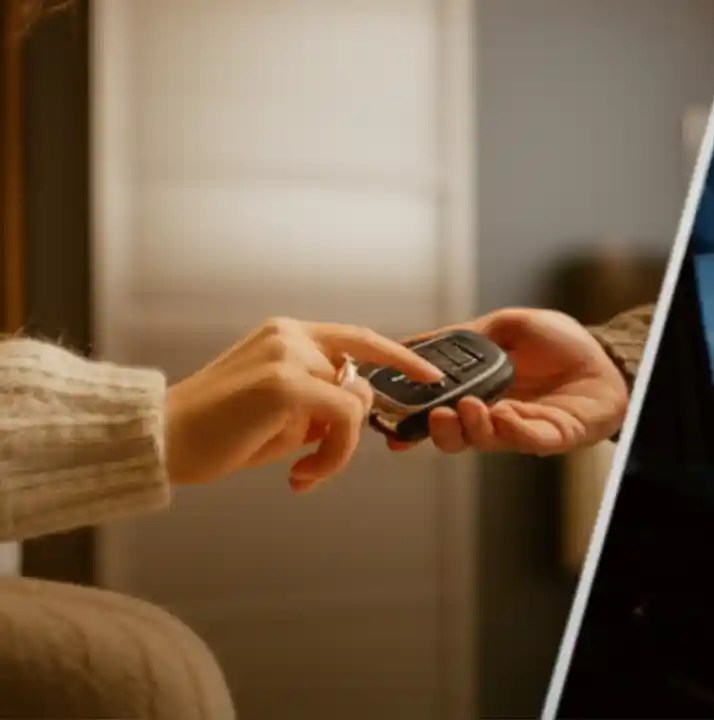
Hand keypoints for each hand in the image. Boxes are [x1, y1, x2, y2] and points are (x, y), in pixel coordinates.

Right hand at [164, 317, 442, 491]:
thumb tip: (361, 408)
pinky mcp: (285, 382)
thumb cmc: (218, 433)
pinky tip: (300, 475)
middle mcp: (290, 334)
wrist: (161, 441)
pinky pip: (345, 420)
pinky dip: (334, 455)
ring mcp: (288, 354)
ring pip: (355, 405)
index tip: (431, 376)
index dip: (399, 356)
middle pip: (360, 382)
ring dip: (338, 451)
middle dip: (350, 432)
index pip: (358, 338)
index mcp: (286, 333)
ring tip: (302, 473)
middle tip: (314, 465)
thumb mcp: (282, 413)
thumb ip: (322, 402)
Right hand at [391, 308, 627, 455]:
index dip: (413, 421)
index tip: (389, 421)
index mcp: (481, 393)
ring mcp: (524, 429)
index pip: (439, 412)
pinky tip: (505, 414)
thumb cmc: (560, 342)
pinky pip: (528, 440)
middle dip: (439, 431)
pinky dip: (513, 431)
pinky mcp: (554, 436)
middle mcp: (496, 417)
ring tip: (469, 407)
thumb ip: (466, 336)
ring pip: (486, 441)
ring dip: (472, 429)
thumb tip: (416, 339)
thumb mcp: (506, 326)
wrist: (608, 354)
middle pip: (456, 437)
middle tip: (434, 415)